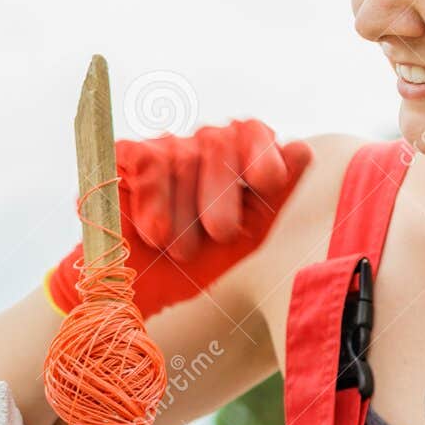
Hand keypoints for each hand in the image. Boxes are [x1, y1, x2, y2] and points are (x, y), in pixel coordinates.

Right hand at [43, 120, 311, 319]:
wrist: (133, 292)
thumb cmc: (188, 267)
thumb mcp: (241, 241)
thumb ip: (273, 198)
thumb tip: (301, 150)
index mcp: (230, 164)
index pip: (252, 132)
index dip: (261, 151)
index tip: (264, 181)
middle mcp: (195, 149)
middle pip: (219, 142)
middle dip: (221, 193)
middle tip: (219, 232)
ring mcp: (159, 150)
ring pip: (182, 158)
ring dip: (183, 214)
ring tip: (177, 247)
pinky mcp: (124, 157)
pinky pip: (149, 162)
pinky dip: (154, 201)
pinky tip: (153, 231)